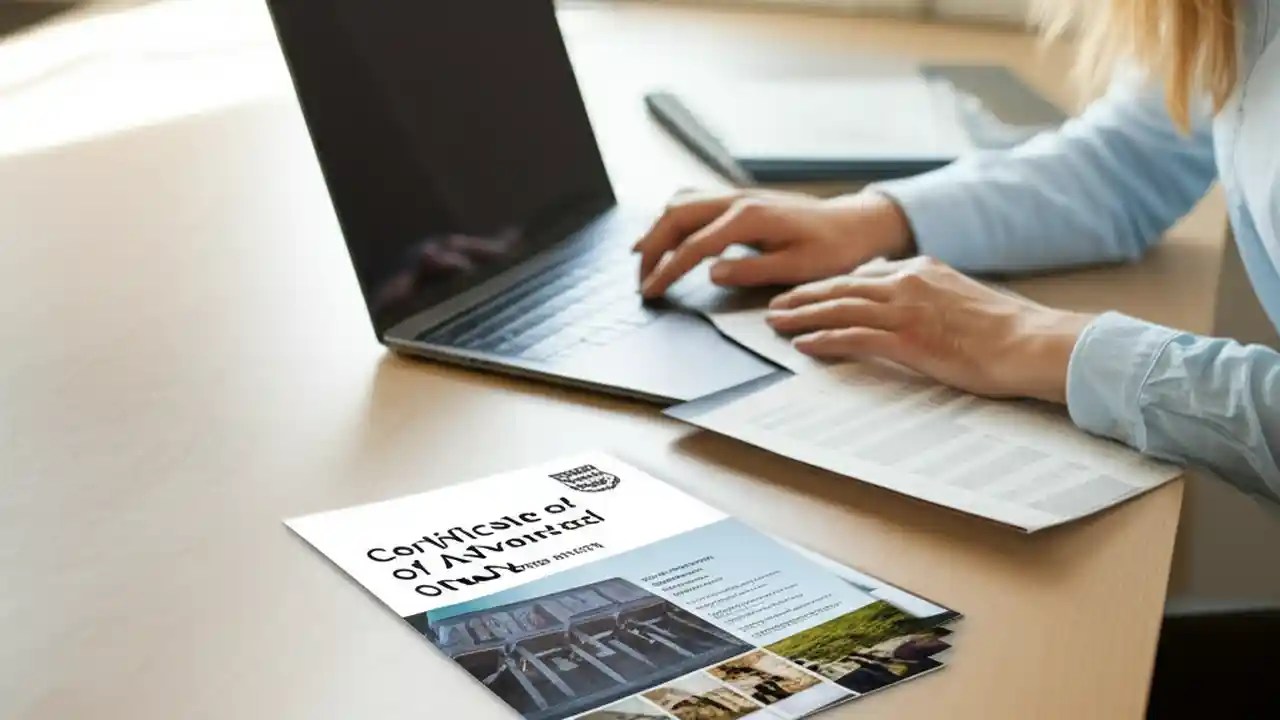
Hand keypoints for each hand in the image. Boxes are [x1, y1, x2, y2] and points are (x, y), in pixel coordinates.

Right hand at [634, 189, 913, 298]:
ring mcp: (737, 195)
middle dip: (652, 248)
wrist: (855, 223)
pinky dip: (673, 219)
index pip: (695, 245)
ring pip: (681, 203)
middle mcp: (738, 199)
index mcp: (750, 218)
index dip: (668, 270)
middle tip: (642, 281)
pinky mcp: (739, 199)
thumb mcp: (799, 267)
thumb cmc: (833, 249)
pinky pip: (694, 201)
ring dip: (658, 230)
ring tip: (643, 259)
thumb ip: (752, 270)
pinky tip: (667, 236)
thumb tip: (710, 272)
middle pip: (676, 216)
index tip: (651, 291)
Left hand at [766, 257, 1095, 402]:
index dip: (829, 284)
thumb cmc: (1005, 329)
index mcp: (922, 270)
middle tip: (777, 304)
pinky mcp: (908, 340)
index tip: (807, 291)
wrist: (1031, 343)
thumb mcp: (961, 298)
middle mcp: (908, 283)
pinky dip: (824, 339)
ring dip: (802, 315)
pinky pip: (854, 337)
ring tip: (777, 322)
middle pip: (841, 286)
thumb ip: (929, 295)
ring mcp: (906, 311)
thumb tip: (907, 303)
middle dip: (804, 295)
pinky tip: (804, 345)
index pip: (863, 274)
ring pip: (840, 308)